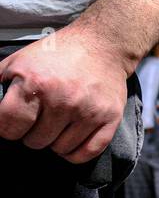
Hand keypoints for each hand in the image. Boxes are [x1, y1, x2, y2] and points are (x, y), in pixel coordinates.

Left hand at [0, 27, 133, 162]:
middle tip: (40, 118)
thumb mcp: (17, 62)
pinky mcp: (110, 118)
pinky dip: (75, 152)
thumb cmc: (56, 54)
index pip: (9, 128)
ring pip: (60, 149)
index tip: (14, 120)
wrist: (102, 45)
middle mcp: (63, 99)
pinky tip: (70, 138)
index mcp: (35, 84)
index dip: (7, 127)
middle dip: (33, 133)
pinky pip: (86, 153)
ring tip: (57, 124)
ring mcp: (89, 111)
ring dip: (55, 141)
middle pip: (35, 142)